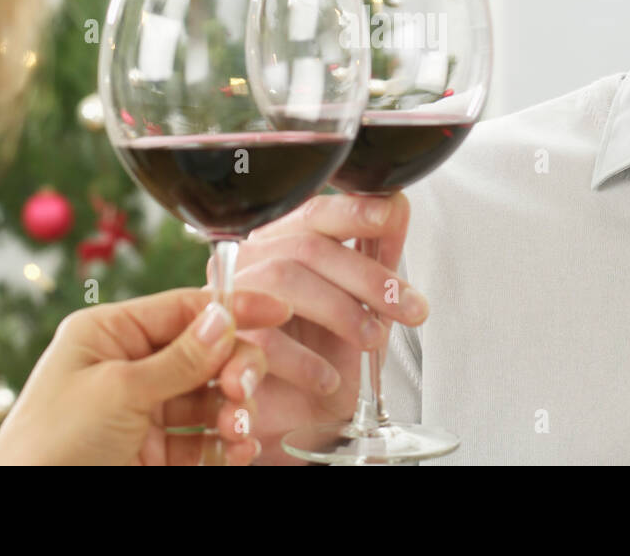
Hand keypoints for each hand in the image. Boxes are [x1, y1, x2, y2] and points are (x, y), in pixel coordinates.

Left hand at [0, 287, 290, 464]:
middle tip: (242, 389)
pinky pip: (203, 442)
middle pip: (204, 355)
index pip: (183, 310)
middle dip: (233, 369)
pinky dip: (226, 445)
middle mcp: (127, 369)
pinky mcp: (151, 455)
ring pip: (209, 400)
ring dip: (233, 412)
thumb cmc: (48, 447)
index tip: (277, 312)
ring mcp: (141, 414)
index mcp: (108, 336)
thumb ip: (178, 358)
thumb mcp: (117, 391)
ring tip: (237, 431)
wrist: (24, 512)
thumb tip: (223, 320)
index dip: (232, 309)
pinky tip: (237, 450)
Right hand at [223, 192, 428, 464]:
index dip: (354, 210)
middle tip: (409, 306)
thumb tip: (397, 207)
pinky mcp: (220, 345)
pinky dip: (303, 360)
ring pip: (282, 280)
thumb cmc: (323, 356)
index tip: (392, 215)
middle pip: (306, 247)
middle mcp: (250, 264)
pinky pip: (261, 338)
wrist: (295, 422)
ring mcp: (229, 301)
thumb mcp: (362, 306)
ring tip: (373, 340)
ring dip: (340, 310)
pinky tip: (328, 379)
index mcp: (283, 245)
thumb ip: (376, 256)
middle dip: (367, 275)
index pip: (314, 214)